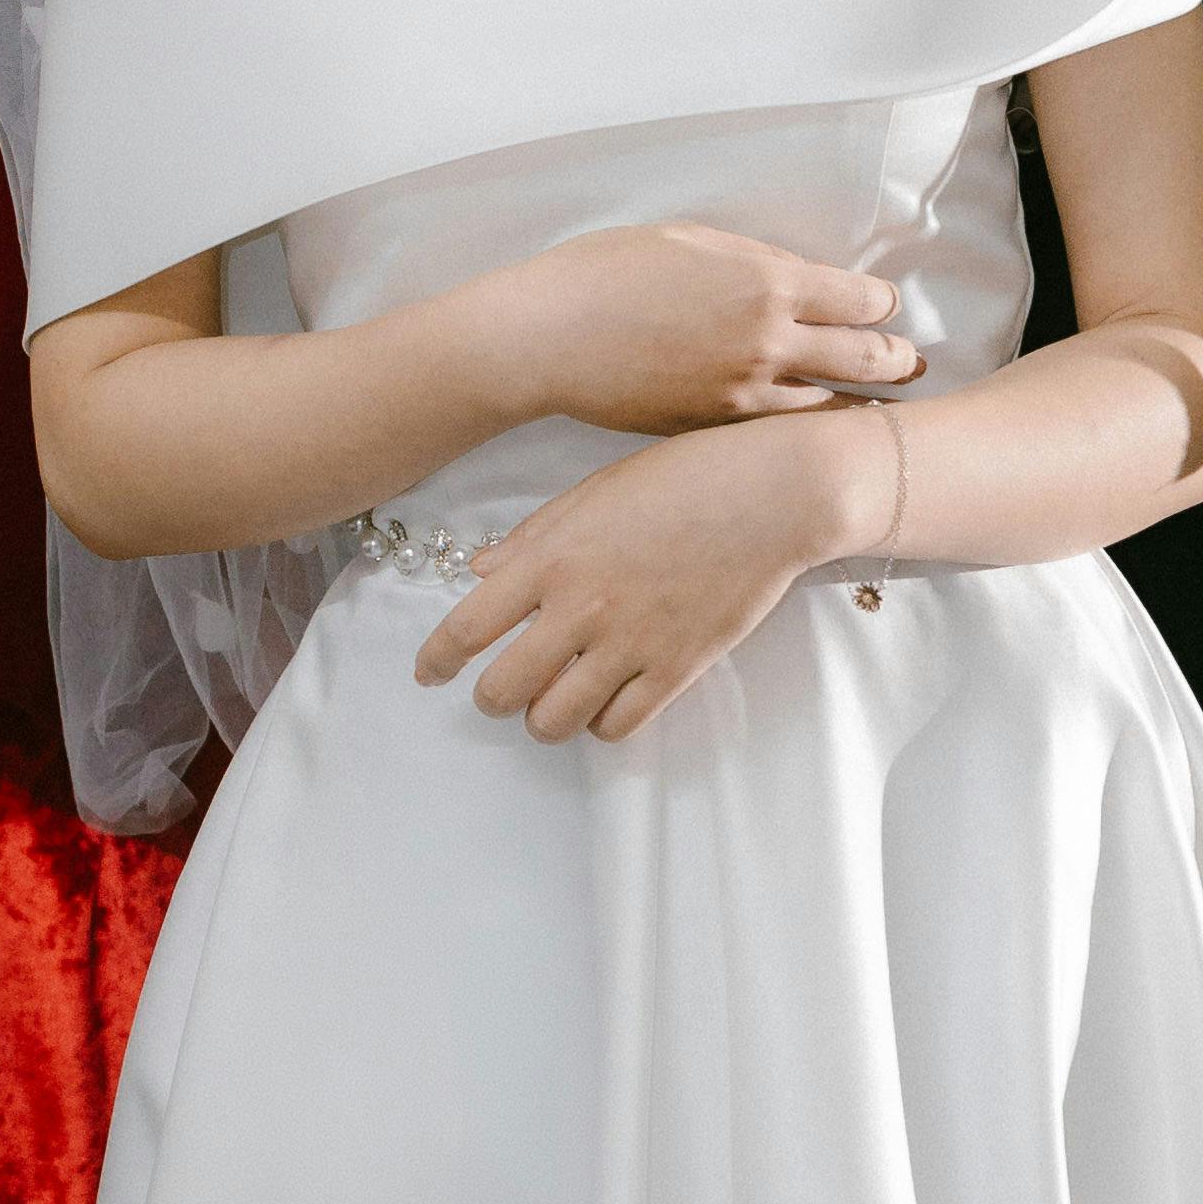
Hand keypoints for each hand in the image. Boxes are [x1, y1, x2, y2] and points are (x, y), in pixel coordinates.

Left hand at [415, 416, 881, 742]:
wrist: (775, 492)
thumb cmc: (685, 477)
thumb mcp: (595, 492)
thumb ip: (532, 538)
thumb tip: (479, 574)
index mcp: (552, 558)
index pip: (467, 628)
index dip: (436, 661)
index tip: (428, 674)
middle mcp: (582, 608)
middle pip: (502, 691)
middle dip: (492, 697)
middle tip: (502, 688)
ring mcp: (630, 643)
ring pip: (555, 721)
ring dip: (545, 716)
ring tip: (557, 697)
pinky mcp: (677, 668)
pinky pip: (617, 727)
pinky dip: (601, 723)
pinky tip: (606, 699)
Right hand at [483, 219, 915, 437]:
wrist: (547, 338)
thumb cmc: (608, 272)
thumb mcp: (692, 241)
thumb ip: (757, 260)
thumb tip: (801, 277)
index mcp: (768, 284)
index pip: (862, 300)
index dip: (881, 303)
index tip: (884, 306)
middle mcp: (768, 343)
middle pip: (865, 359)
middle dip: (895, 360)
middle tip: (910, 364)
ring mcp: (743, 395)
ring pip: (830, 408)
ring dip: (861, 406)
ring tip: (882, 408)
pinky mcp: (714, 430)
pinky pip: (778, 433)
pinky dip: (806, 432)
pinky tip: (816, 433)